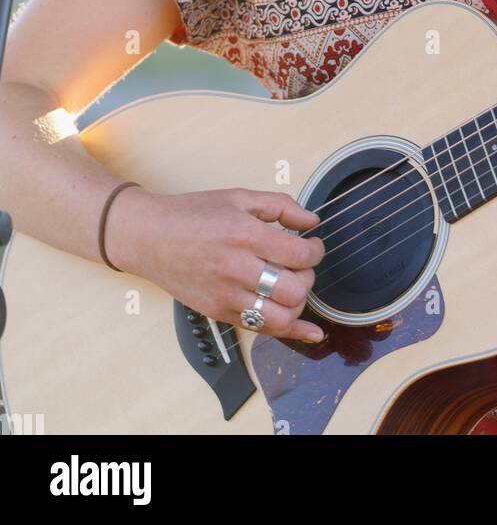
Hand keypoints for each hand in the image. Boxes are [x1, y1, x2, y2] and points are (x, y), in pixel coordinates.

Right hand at [109, 185, 326, 342]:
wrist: (149, 238)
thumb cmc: (192, 214)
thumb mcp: (238, 197)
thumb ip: (280, 205)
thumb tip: (311, 221)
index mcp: (244, 235)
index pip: (298, 255)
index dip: (316, 251)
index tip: (313, 245)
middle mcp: (236, 269)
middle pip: (294, 289)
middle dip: (308, 277)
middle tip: (301, 266)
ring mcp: (226, 296)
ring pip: (281, 318)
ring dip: (298, 304)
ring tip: (293, 287)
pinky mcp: (218, 313)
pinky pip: (261, 330)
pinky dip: (289, 331)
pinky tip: (309, 332)